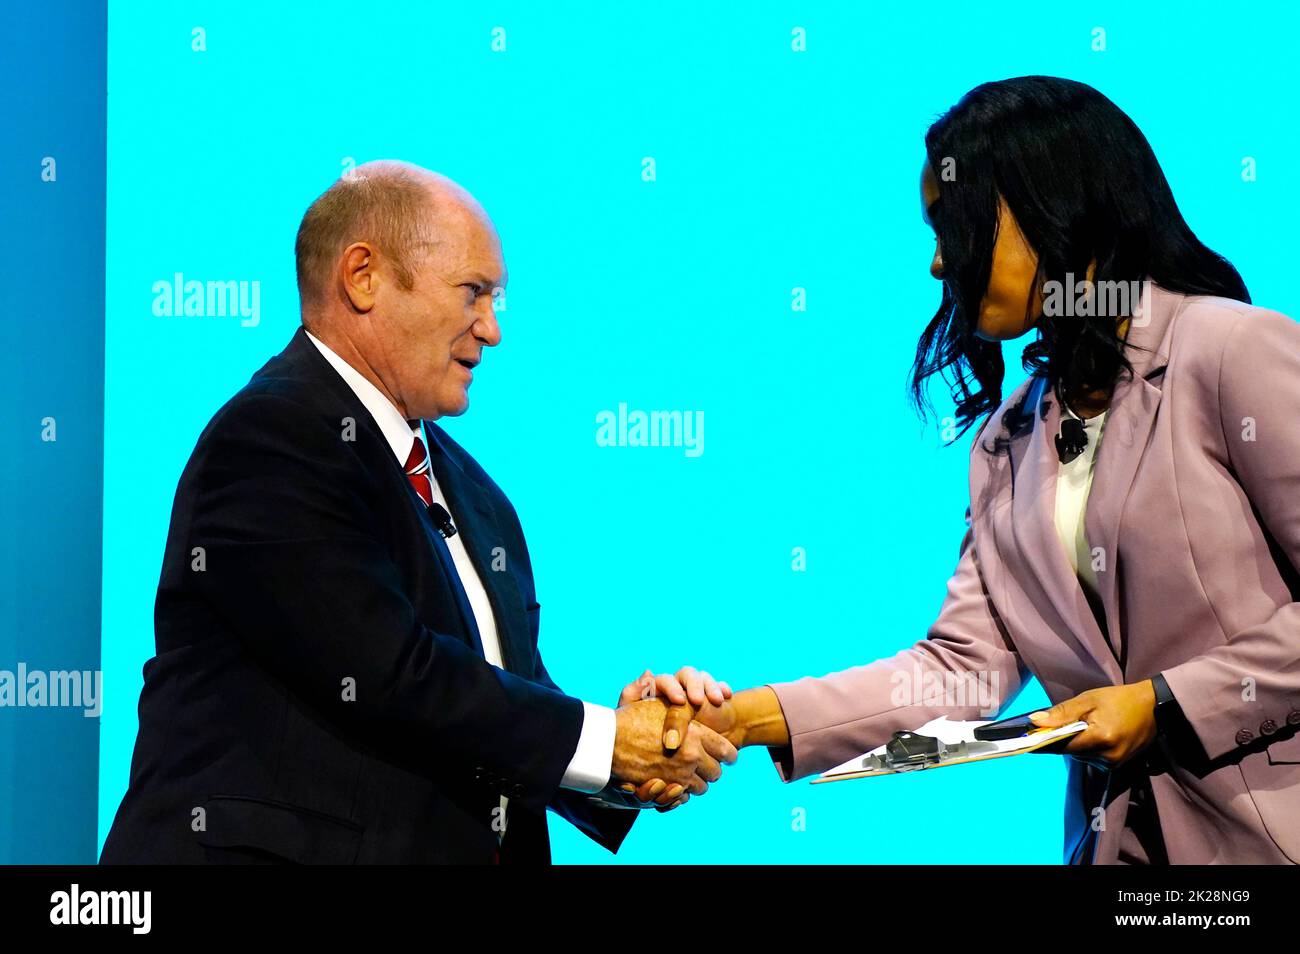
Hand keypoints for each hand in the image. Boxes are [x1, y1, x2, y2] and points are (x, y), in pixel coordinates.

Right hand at [610, 697, 737, 811]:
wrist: (607, 742)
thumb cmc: (631, 720)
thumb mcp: (658, 704)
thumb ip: (678, 703)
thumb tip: (688, 697)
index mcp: (695, 734)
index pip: (726, 751)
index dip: (728, 755)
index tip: (728, 756)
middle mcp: (692, 756)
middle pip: (716, 772)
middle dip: (711, 770)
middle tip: (704, 765)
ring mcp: (681, 775)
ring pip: (702, 787)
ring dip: (696, 782)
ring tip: (687, 775)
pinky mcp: (666, 789)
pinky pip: (685, 797)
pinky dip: (682, 793)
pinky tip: (675, 784)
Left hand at [1027, 681, 1157, 766]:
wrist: (1153, 708)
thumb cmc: (1119, 700)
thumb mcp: (1089, 700)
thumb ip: (1062, 713)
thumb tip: (1035, 722)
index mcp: (1100, 739)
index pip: (1062, 746)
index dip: (1043, 743)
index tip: (1025, 741)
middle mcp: (1107, 757)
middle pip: (1070, 752)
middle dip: (1062, 739)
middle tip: (1063, 722)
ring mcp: (1113, 764)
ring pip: (1080, 756)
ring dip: (1075, 743)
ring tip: (1085, 725)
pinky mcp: (1116, 766)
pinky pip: (1091, 758)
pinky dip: (1086, 747)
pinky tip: (1093, 734)